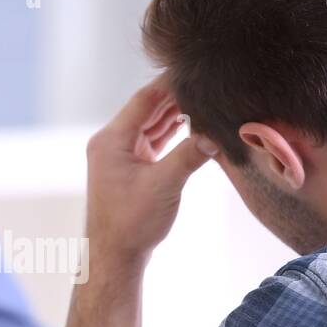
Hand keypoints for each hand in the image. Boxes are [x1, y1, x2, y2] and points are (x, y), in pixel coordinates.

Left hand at [84, 76, 217, 267]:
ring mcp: (120, 155)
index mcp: (111, 140)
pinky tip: (194, 125)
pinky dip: (173, 133)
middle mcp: (112, 143)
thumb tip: (215, 134)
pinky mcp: (131, 168)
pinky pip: (154, 141)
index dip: (170, 83)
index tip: (195, 69)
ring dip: (177, 115)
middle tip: (207, 83)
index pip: (144, 99)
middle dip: (178, 97)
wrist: (115, 258)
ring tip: (206, 99)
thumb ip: (189, 156)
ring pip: (153, 125)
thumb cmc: (132, 224)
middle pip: (149, 109)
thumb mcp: (164, 186)